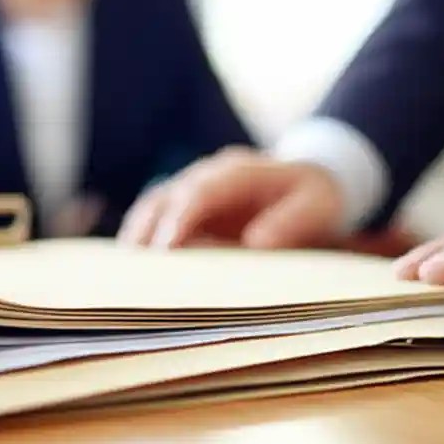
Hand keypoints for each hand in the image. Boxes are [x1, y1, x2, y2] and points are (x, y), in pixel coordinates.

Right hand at [117, 146, 346, 248]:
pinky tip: (133, 269)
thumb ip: (291, 221)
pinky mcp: (185, 206)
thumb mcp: (318, 205)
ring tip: (126, 273)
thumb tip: (255, 242)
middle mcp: (207, 174)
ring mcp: (192, 187)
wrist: (310, 182)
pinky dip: (141, 239)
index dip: (180, 218)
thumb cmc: (314, 197)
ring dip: (137, 235)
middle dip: (147, 230)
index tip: (165, 247)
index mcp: (238, 170)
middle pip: (165, 197)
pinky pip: (154, 218)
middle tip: (135, 269)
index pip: (200, 191)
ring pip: (152, 206)